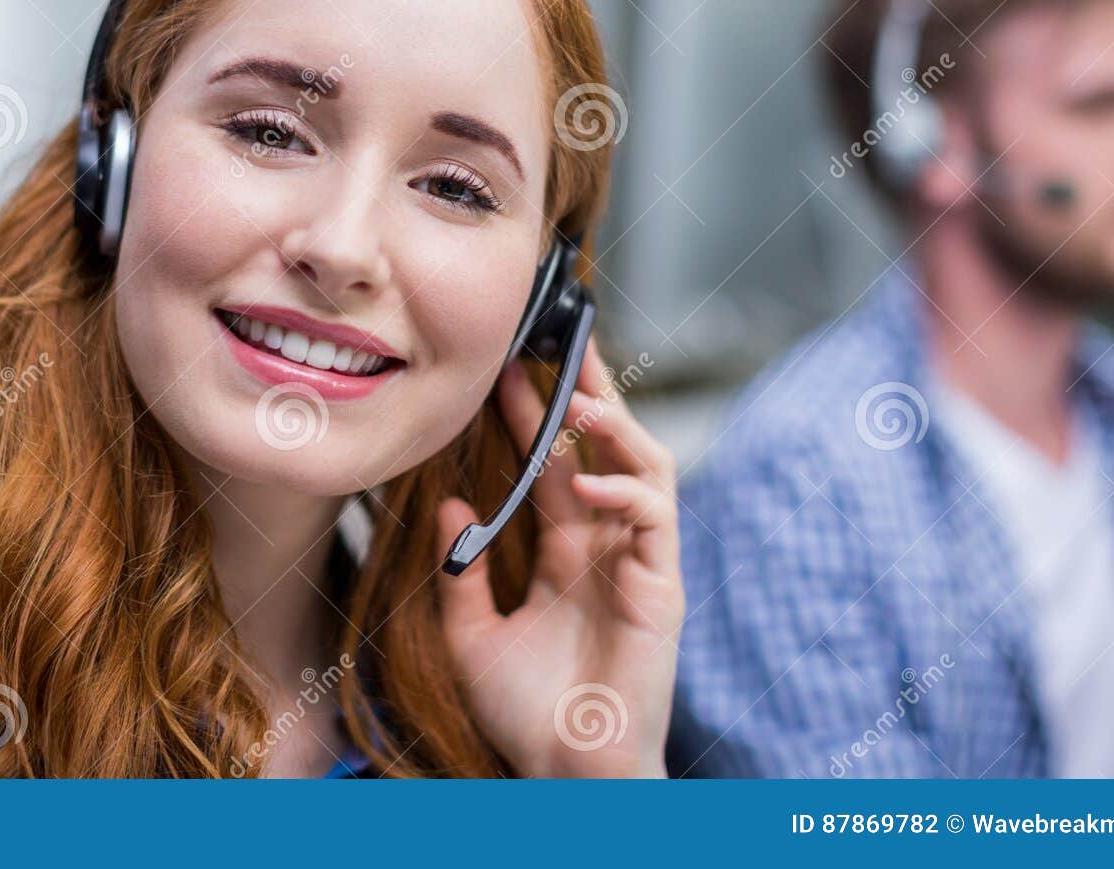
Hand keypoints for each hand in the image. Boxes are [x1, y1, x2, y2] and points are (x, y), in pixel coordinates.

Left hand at [437, 338, 682, 777]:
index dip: (535, 418)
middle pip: (608, 451)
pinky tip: (588, 483)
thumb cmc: (527, 714)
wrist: (565, 771)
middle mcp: (608, 549)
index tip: (506, 369)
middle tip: (563, 343)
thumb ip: (461, 571)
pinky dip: (625, 492)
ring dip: (615, 429)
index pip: (555, 467)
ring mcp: (640, 564)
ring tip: (576, 400)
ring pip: (645, 469)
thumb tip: (450, 503)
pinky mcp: (663, 588)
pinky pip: (655, 521)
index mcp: (568, 555)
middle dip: (590, 395)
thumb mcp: (471, 636)